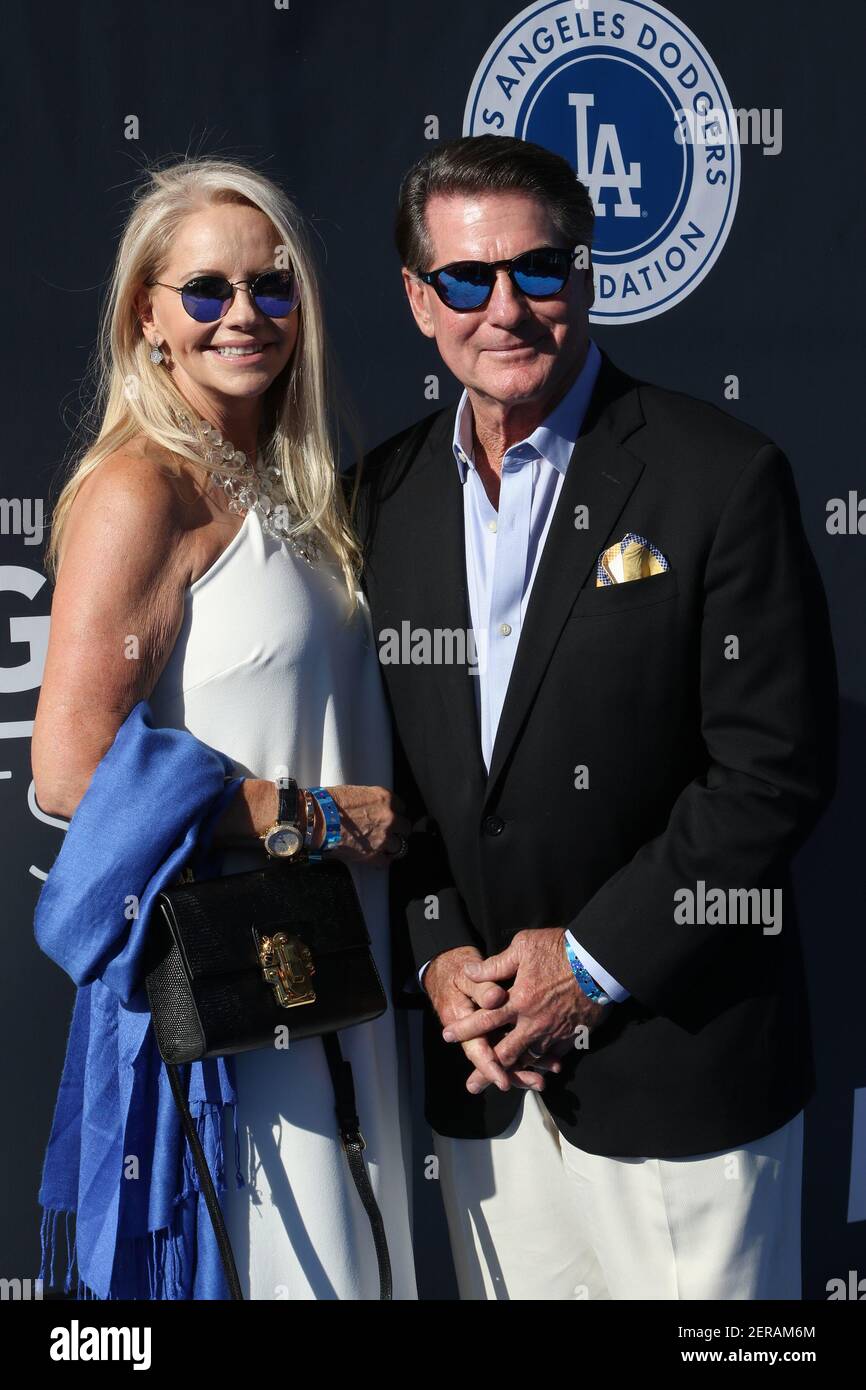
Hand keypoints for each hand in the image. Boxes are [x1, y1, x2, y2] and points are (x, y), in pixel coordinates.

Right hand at [314, 785, 410, 867]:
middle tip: (388, 832)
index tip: (391, 816)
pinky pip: (387, 862)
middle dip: (398, 829)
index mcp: (385, 799)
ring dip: (393, 846)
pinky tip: (376, 857)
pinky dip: (383, 861)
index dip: (395, 813)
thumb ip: (372, 802)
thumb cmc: (329, 802)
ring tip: (383, 846)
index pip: (402, 807)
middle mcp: (389, 818)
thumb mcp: (356, 792)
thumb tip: (372, 809)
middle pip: (405, 827)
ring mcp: (383, 838)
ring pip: (401, 845)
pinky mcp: (372, 855)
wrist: (316, 818)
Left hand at [440, 929, 608, 1091]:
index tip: (448, 1037)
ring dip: (515, 1072)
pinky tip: (537, 1072)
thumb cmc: (560, 950)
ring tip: (503, 1085)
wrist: (599, 962)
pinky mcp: (572, 1036)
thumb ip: (495, 965)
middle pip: (505, 1053)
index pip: (484, 1020)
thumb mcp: (524, 948)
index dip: (465, 1030)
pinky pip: (553, 1057)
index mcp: (518, 1001)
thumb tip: (469, 971)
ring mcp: (553, 1032)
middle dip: (486, 1071)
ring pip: (529, 1060)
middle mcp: (533, 1022)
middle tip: (472, 1086)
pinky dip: (543, 1065)